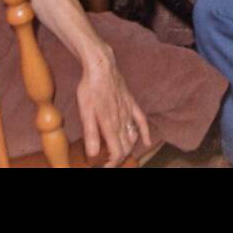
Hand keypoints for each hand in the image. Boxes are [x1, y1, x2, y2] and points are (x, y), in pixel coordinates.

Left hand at [76, 51, 151, 166]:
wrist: (101, 65)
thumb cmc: (90, 87)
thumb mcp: (85, 111)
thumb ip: (91, 133)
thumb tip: (93, 154)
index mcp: (110, 124)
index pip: (117, 152)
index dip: (112, 164)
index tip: (104, 167)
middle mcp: (122, 120)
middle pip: (126, 147)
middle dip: (118, 159)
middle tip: (108, 162)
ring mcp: (128, 112)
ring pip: (133, 136)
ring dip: (128, 149)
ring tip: (120, 155)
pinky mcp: (131, 103)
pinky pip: (141, 120)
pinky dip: (145, 133)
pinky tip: (147, 141)